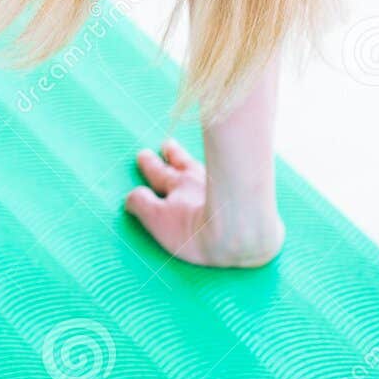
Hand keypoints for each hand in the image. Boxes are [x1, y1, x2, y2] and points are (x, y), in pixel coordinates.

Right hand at [125, 138, 283, 267]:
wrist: (243, 234)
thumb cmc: (197, 231)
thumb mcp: (159, 220)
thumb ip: (143, 205)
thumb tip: (131, 195)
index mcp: (178, 186)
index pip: (159, 173)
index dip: (150, 165)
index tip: (143, 154)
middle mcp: (201, 181)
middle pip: (183, 163)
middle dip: (172, 155)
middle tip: (167, 145)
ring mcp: (224, 185)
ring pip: (204, 166)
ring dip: (193, 159)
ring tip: (189, 153)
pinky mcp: (247, 193)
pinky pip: (232, 173)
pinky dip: (225, 168)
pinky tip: (231, 171)